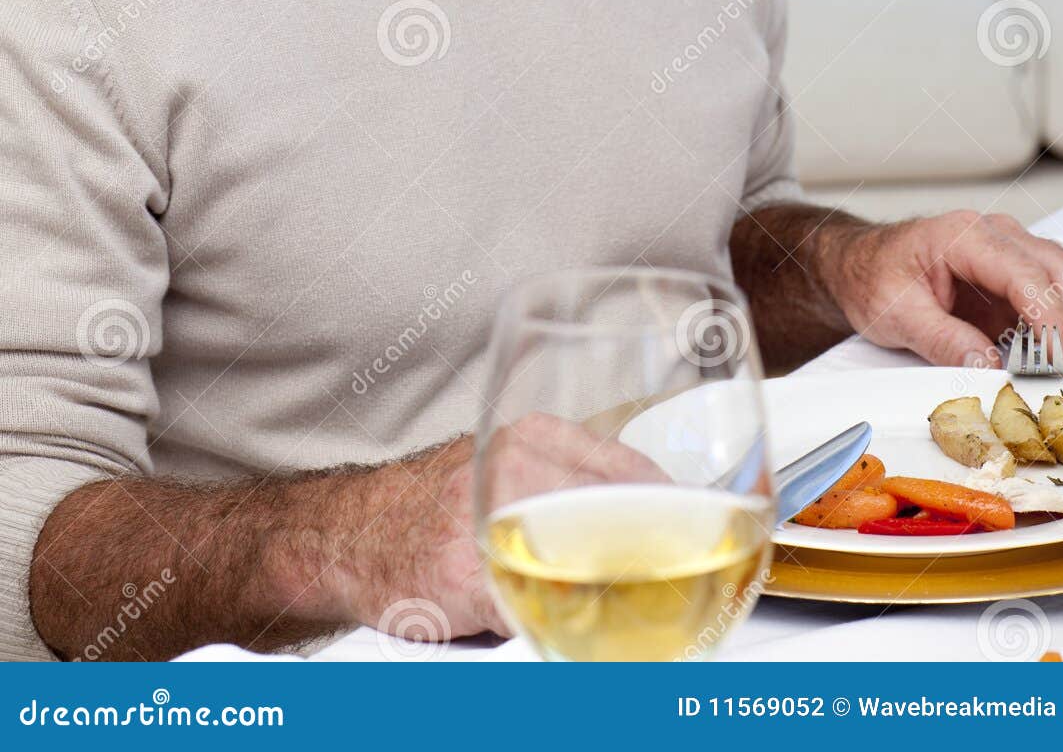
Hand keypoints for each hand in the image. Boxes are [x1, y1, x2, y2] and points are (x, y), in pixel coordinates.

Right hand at [328, 414, 663, 641]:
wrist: (348, 534)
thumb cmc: (437, 503)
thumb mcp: (508, 463)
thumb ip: (571, 472)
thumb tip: (655, 504)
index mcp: (535, 435)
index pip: (634, 470)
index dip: (676, 515)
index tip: (703, 539)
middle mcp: (515, 466)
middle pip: (618, 517)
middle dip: (656, 563)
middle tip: (678, 597)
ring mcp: (489, 521)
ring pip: (583, 566)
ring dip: (616, 605)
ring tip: (635, 627)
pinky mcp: (466, 574)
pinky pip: (535, 609)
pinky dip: (562, 631)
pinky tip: (569, 639)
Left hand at [826, 211, 1062, 373]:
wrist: (857, 266)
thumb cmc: (871, 277)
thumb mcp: (896, 315)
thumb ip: (942, 339)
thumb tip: (988, 365)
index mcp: (961, 235)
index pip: (1022, 272)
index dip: (1047, 317)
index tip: (1059, 358)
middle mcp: (992, 234)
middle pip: (1053, 269)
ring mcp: (1005, 251)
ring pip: (1059, 279)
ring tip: (1061, 368)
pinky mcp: (1008, 276)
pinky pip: (1045, 295)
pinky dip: (1054, 326)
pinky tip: (1047, 357)